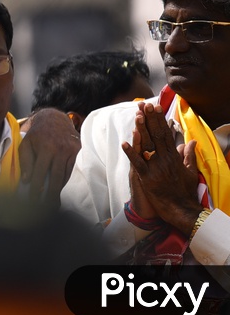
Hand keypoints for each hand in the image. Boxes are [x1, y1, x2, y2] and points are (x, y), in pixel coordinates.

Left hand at [17, 108, 78, 203]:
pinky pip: (70, 170)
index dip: (36, 187)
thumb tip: (27, 181)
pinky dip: (64, 180)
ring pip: (65, 175)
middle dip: (51, 194)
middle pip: (56, 177)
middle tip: (46, 207)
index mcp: (46, 147)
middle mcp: (61, 149)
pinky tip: (58, 189)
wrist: (54, 119)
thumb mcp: (26, 144)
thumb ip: (26, 162)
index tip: (33, 199)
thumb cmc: (36, 134)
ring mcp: (71, 150)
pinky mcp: (78, 151)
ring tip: (53, 202)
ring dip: (59, 190)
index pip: (40, 172)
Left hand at [121, 104, 202, 234]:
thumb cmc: (185, 191)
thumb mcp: (189, 171)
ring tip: (137, 116)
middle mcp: (165, 159)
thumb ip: (188, 155)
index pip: (165, 134)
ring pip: (147, 146)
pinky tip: (124, 143)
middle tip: (144, 104)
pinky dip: (131, 153)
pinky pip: (138, 163)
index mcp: (173, 157)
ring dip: (141, 130)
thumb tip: (191, 141)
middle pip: (156, 135)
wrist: (182, 210)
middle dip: (150, 119)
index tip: (154, 107)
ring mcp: (156, 168)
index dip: (159, 120)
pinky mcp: (148, 178)